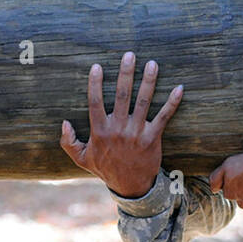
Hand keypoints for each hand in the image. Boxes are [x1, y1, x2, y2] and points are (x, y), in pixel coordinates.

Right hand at [60, 52, 182, 196]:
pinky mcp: (153, 137)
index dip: (95, 83)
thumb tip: (63, 122)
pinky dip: (172, 102)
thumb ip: (68, 142)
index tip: (97, 66)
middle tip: (129, 54)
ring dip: (149, 81)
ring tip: (153, 63)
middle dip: (126, 73)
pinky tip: (179, 88)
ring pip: (143, 102)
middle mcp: (119, 129)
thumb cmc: (106, 169)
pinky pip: (164, 117)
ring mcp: (137, 132)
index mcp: (100, 130)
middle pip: (122, 95)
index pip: (95, 102)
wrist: (130, 186)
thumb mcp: (82, 159)